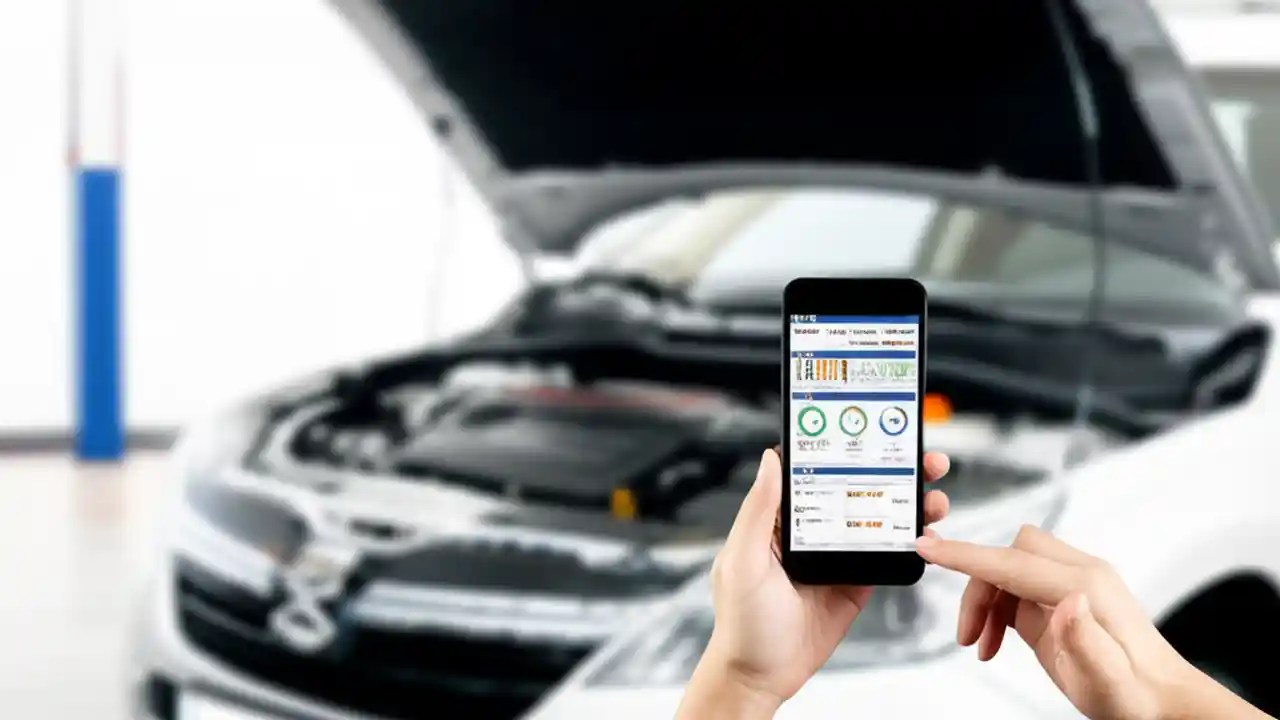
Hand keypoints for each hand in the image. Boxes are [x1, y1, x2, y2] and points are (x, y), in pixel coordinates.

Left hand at [677, 449, 950, 718]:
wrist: (761, 676)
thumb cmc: (741, 620)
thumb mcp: (742, 559)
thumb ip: (758, 509)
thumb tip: (770, 458)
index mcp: (780, 519)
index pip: (818, 472)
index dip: (847, 449)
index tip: (876, 430)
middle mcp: (812, 531)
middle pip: (859, 489)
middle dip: (895, 471)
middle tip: (926, 460)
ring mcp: (837, 555)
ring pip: (880, 517)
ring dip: (910, 503)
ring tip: (935, 496)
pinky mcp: (857, 582)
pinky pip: (888, 555)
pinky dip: (912, 541)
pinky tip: (929, 532)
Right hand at [916, 526, 1272, 719]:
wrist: (1162, 702)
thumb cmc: (1137, 696)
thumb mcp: (1109, 680)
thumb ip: (1086, 639)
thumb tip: (1068, 599)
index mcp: (1087, 587)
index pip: (1012, 561)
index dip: (965, 554)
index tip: (928, 546)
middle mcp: (1080, 575)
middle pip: (1008, 555)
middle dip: (978, 586)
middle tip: (968, 636)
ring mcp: (1072, 582)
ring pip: (1008, 568)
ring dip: (984, 602)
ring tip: (979, 645)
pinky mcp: (1063, 596)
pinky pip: (1015, 585)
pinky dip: (995, 609)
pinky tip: (994, 641)